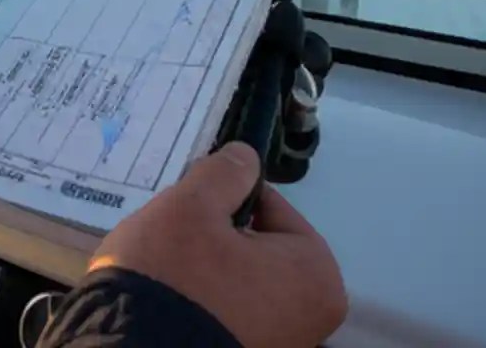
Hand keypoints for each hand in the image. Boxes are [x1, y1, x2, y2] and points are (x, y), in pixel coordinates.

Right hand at [88, 142, 346, 347]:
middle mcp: (314, 317)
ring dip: (208, 268)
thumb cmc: (173, 275)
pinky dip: (203, 300)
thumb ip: (224, 173)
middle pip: (257, 246)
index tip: (190, 208)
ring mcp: (282, 342)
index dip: (224, 199)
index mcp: (316, 274)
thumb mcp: (191, 206)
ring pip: (239, 279)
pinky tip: (172, 297)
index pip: (269, 207)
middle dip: (217, 237)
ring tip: (169, 270)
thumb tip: (245, 157)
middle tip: (176, 241)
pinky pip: (227, 311)